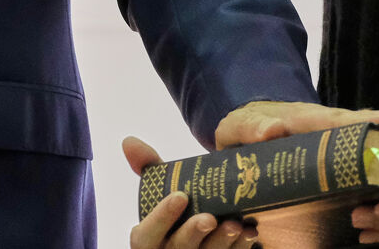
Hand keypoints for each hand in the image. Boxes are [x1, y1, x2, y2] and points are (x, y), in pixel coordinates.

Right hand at [123, 137, 248, 248]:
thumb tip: (129, 141)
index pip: (145, 236)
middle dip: (193, 233)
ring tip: (237, 225)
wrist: (204, 229)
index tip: (180, 196)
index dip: (161, 218)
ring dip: (221, 243)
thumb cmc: (179, 209)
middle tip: (211, 217)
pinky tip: (250, 234)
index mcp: (148, 238)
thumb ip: (148, 166)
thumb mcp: (162, 188)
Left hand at [216, 102, 378, 146]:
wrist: (247, 124)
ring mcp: (345, 134)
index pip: (347, 124)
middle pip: (378, 123)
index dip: (373, 126)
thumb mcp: (240, 129)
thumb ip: (253, 129)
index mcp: (313, 123)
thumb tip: (271, 130)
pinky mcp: (347, 146)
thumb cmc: (245, 128)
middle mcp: (336, 125)